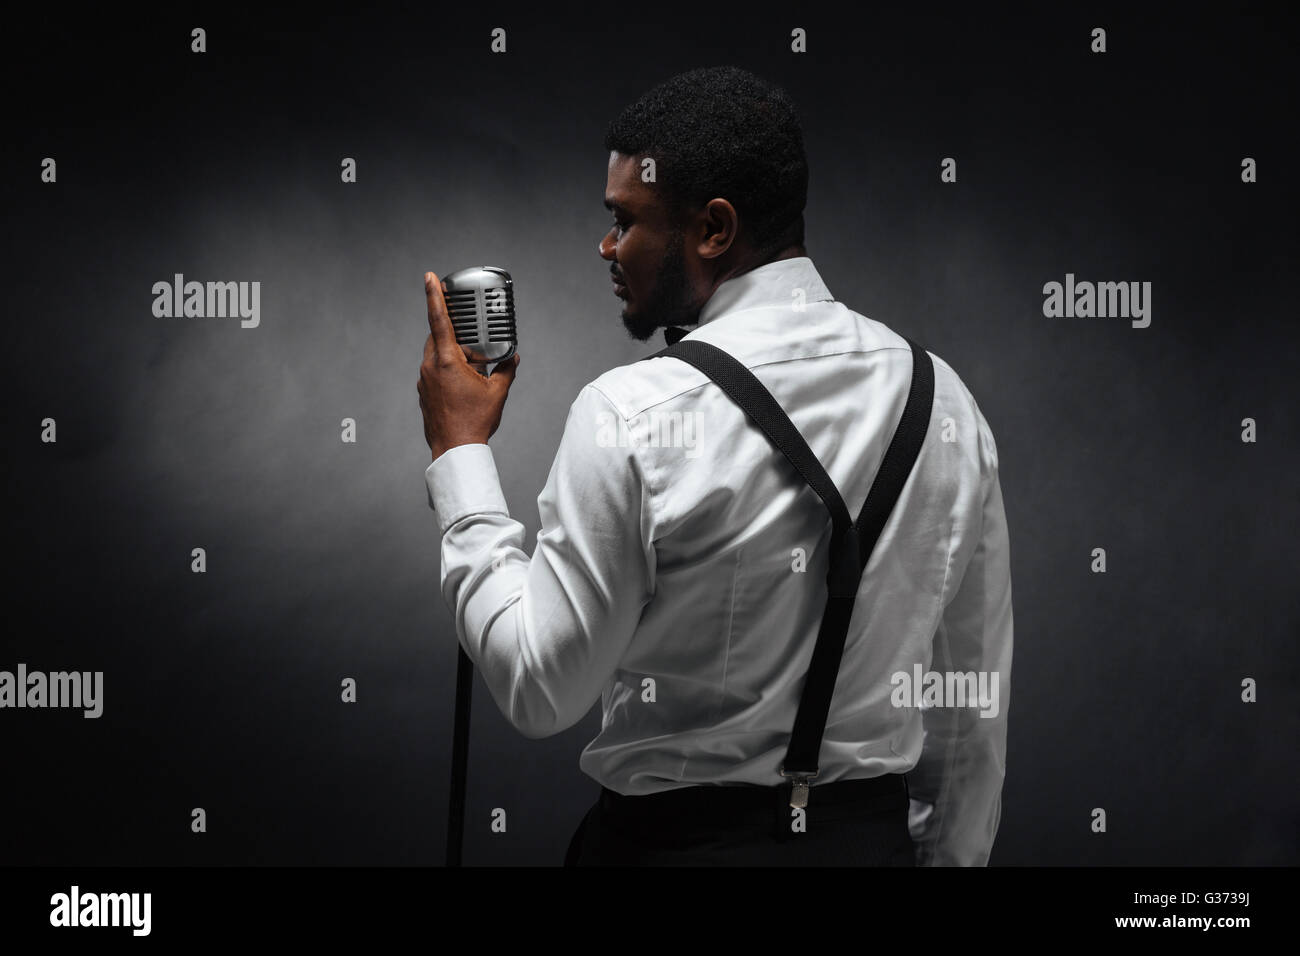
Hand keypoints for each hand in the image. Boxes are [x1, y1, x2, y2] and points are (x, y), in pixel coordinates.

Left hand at [417, 271, 519, 461]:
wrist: (454, 449)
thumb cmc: (474, 422)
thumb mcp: (497, 393)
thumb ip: (506, 370)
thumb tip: (512, 357)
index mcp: (447, 361)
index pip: (438, 319)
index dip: (434, 296)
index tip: (429, 277)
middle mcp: (430, 367)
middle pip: (437, 336)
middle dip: (452, 331)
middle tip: (469, 333)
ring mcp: (424, 380)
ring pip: (435, 354)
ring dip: (451, 353)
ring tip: (472, 366)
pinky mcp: (424, 392)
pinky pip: (434, 371)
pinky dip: (447, 370)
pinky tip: (463, 384)